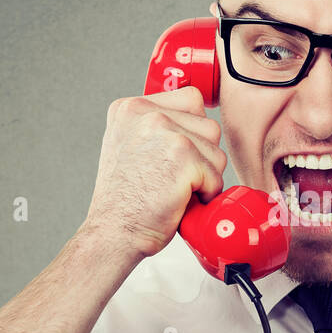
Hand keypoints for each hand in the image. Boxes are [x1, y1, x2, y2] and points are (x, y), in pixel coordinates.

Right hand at [79, 85, 227, 259]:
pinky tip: (180, 201)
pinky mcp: (184, 157)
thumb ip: (153, 126)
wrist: (114, 232)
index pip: (190, 100)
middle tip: (172, 178)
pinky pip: (217, 175)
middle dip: (201, 156)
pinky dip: (206, 194)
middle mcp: (147, 113)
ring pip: (216, 149)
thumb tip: (196, 117)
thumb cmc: (124, 201)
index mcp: (131, 108)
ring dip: (205, 175)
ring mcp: (167, 132)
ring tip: (175, 189)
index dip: (192, 132)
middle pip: (208, 125)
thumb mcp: (127, 146)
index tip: (175, 156)